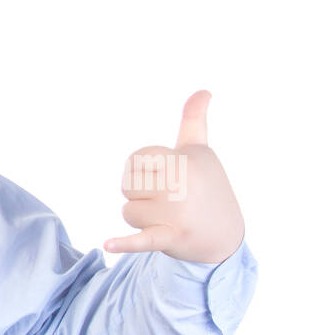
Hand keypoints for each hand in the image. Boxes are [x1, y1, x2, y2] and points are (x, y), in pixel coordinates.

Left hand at [103, 90, 244, 264]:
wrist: (225, 236)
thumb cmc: (207, 187)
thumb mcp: (200, 152)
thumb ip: (193, 121)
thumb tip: (203, 90)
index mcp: (184, 160)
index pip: (135, 160)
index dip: (142, 170)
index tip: (163, 177)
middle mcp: (181, 183)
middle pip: (128, 186)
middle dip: (139, 195)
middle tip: (165, 201)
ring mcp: (177, 212)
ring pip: (128, 212)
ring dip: (140, 218)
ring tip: (167, 219)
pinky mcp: (171, 237)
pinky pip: (142, 239)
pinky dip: (126, 243)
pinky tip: (108, 244)